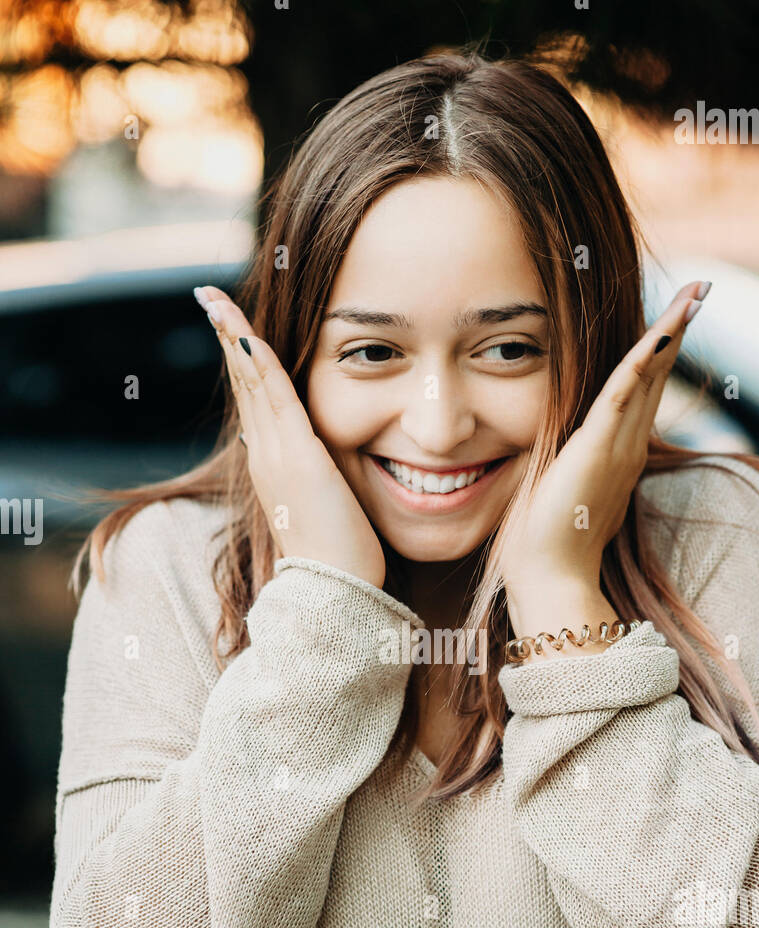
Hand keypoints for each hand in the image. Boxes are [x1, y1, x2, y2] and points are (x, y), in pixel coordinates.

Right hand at [194, 286, 386, 588]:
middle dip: (227, 337)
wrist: (335, 588)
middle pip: (243, 384)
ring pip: (252, 384)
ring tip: (215, 302)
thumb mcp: (324, 502)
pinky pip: (275, 399)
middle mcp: (266, 455)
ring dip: (234, 338)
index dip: (242, 361)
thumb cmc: (340, 554)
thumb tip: (324, 456)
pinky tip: (246, 336)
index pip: (254, 400)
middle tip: (209, 298)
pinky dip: (259, 365)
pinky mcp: (299, 457)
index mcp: (272, 464)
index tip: (230, 328)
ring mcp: (278, 455)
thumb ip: (319, 473)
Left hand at [500, 281, 710, 632]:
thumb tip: (549, 448)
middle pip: (656, 376)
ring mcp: (618, 447)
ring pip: (649, 377)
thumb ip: (561, 460)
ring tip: (693, 295)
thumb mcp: (555, 488)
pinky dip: (642, 359)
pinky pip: (624, 393)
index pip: (640, 392)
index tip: (670, 318)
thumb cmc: (543, 545)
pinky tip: (659, 330)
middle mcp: (627, 447)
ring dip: (670, 332)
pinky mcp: (599, 448)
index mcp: (617, 455)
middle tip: (698, 290)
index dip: (656, 353)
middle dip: (675, 330)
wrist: (549, 580)